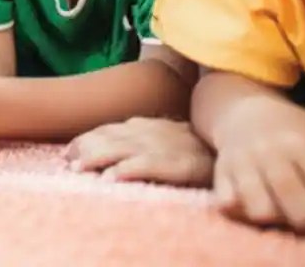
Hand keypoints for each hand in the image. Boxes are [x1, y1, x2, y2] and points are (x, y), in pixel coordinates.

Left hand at [66, 117, 213, 185]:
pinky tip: (111, 178)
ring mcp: (164, 146)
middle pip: (109, 138)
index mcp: (146, 125)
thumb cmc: (197, 146)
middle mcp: (151, 132)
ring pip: (122, 149)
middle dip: (85, 149)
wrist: (236, 145)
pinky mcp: (179, 164)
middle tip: (68, 163)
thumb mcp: (166, 134)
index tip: (68, 152)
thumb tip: (109, 146)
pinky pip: (148, 165)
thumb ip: (141, 136)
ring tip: (79, 169)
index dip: (86, 140)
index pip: (109, 130)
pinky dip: (127, 170)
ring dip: (97, 158)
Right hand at [212, 98, 304, 233]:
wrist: (245, 111)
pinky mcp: (221, 173)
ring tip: (286, 209)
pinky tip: (257, 203)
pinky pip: (229, 207)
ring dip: (279, 219)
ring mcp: (243, 164)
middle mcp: (273, 153)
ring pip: (264, 214)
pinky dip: (243, 212)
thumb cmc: (300, 130)